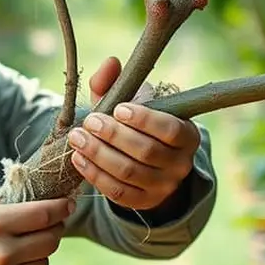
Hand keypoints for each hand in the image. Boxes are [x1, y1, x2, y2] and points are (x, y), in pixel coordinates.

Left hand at [67, 56, 199, 210]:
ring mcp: (163, 186)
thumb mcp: (132, 102)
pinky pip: (117, 192)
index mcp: (187, 135)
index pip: (170, 129)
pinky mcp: (143, 202)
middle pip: (146, 152)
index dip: (144, 120)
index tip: (118, 109)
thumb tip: (110, 62)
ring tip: (77, 138)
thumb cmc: (138, 125)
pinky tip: (78, 159)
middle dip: (113, 136)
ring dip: (98, 154)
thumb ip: (119, 82)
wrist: (148, 164)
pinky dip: (94, 174)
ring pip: (128, 173)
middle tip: (89, 122)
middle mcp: (180, 164)